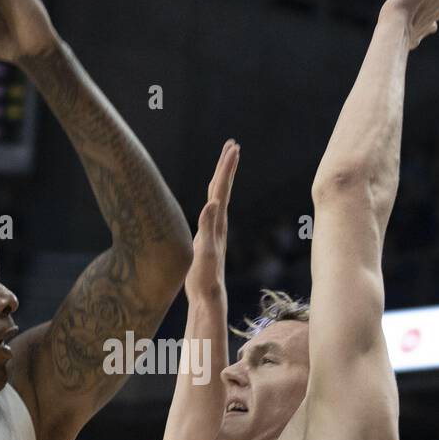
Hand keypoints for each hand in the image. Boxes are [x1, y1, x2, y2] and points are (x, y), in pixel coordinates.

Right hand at [187, 140, 239, 299]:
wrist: (209, 295)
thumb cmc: (206, 276)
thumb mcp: (206, 251)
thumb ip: (207, 227)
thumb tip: (212, 203)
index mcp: (217, 222)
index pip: (221, 189)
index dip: (226, 168)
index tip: (233, 147)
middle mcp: (218, 222)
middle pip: (222, 188)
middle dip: (226, 166)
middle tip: (232, 144)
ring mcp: (215, 229)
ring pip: (219, 197)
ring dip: (222, 179)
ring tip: (225, 162)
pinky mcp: (209, 236)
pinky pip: (212, 210)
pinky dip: (213, 197)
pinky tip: (212, 196)